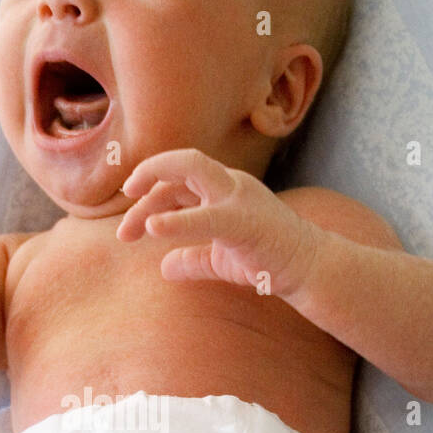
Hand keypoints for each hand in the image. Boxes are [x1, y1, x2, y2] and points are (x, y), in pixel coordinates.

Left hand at [117, 148, 317, 296]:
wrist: (308, 268)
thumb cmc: (266, 259)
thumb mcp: (220, 259)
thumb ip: (191, 259)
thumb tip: (165, 268)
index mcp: (224, 188)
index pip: (180, 179)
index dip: (151, 192)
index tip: (131, 214)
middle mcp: (230, 184)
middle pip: (182, 164)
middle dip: (148, 173)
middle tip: (124, 195)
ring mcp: (239, 197)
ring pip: (190, 175)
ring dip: (153, 199)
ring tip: (128, 229)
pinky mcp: (245, 220)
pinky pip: (206, 216)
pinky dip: (177, 220)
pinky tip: (154, 228)